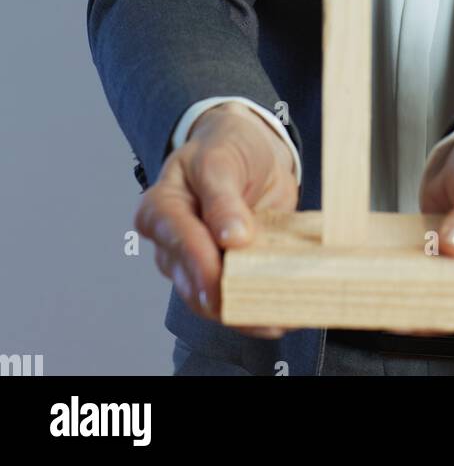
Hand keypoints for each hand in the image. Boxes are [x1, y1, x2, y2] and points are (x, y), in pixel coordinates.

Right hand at [134, 101, 299, 338]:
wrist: (251, 150)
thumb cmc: (225, 148)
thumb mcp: (221, 161)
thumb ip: (222, 198)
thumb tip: (230, 237)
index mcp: (160, 209)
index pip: (177, 239)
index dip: (199, 263)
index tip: (221, 281)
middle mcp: (173, 245)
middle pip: (193, 282)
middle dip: (227, 298)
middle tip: (260, 309)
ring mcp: (199, 266)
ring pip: (215, 302)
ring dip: (247, 312)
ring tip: (278, 316)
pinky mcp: (227, 276)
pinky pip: (237, 302)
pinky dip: (259, 311)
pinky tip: (282, 317)